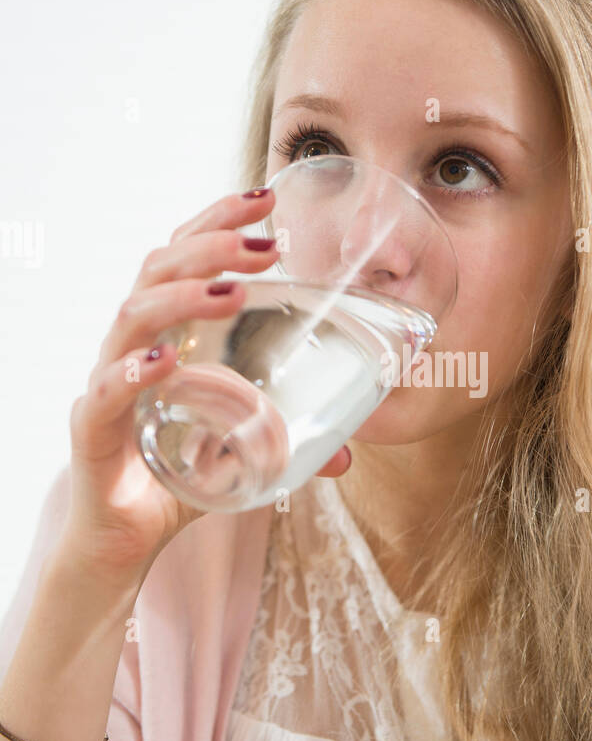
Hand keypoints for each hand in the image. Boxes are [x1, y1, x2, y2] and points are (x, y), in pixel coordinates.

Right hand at [60, 187, 349, 588]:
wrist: (123, 543)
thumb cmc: (174, 478)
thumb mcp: (241, 454)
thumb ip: (288, 444)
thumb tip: (349, 452)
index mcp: (165, 336)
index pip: (181, 258)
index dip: (217, 222)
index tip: (264, 198)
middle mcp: (131, 347)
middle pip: (157, 270)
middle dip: (212, 247)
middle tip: (267, 245)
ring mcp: (108, 384)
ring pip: (131, 317)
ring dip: (183, 296)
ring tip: (232, 291)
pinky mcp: (94, 431)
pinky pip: (105, 393)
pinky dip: (133, 374)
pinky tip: (163, 362)